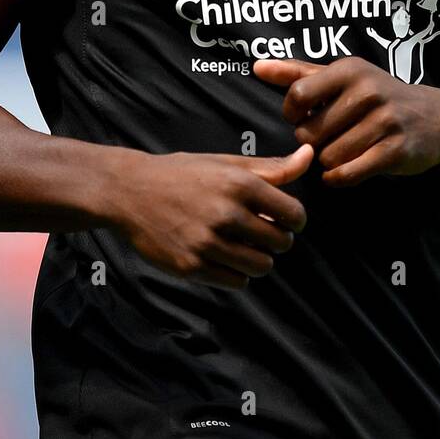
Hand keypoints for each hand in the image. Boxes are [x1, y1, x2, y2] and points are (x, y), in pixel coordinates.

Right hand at [112, 145, 311, 289]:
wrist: (129, 191)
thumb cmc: (182, 174)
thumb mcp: (225, 164)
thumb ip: (272, 167)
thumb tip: (310, 156)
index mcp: (239, 184)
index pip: (293, 214)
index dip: (294, 220)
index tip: (284, 219)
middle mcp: (226, 214)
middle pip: (280, 243)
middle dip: (277, 240)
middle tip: (260, 232)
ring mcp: (208, 243)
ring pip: (261, 267)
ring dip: (259, 259)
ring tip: (244, 246)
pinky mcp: (191, 266)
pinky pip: (237, 282)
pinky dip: (237, 274)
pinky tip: (225, 257)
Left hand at [253, 56, 439, 186]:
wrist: (438, 118)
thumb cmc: (378, 96)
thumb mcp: (342, 77)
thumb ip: (297, 73)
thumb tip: (256, 65)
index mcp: (349, 70)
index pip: (297, 96)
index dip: (293, 115)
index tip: (305, 118)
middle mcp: (368, 91)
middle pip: (310, 133)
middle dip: (314, 143)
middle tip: (332, 138)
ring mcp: (384, 121)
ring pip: (328, 157)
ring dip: (330, 161)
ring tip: (346, 151)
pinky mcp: (396, 151)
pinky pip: (347, 174)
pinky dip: (341, 178)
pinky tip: (349, 170)